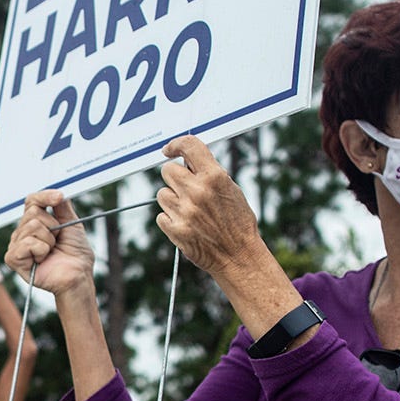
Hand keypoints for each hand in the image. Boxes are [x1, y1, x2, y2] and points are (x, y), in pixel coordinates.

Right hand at [5, 190, 96, 294]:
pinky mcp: (13, 259)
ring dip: (49, 240)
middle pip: (32, 213)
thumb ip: (62, 206)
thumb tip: (57, 191)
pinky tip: (43, 260)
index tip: (59, 197)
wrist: (79, 275)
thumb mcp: (72, 223)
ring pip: (31, 226)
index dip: (44, 197)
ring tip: (51, 252)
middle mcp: (23, 233)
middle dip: (52, 226)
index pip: (31, 201)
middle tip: (57, 240)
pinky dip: (41, 250)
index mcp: (35, 223)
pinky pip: (27, 243)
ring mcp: (16, 246)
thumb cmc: (76, 254)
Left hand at [155, 137, 264, 276]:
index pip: (189, 146)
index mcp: (215, 178)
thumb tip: (187, 161)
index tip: (169, 149)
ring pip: (162, 193)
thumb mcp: (231, 190)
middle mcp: (198, 191)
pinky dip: (170, 219)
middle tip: (185, 188)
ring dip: (172, 200)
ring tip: (190, 211)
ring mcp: (185, 211)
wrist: (238, 256)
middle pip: (168, 170)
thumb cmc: (237, 222)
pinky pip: (161, 215)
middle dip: (174, 177)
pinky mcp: (175, 229)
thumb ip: (209, 174)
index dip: (176, 144)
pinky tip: (186, 224)